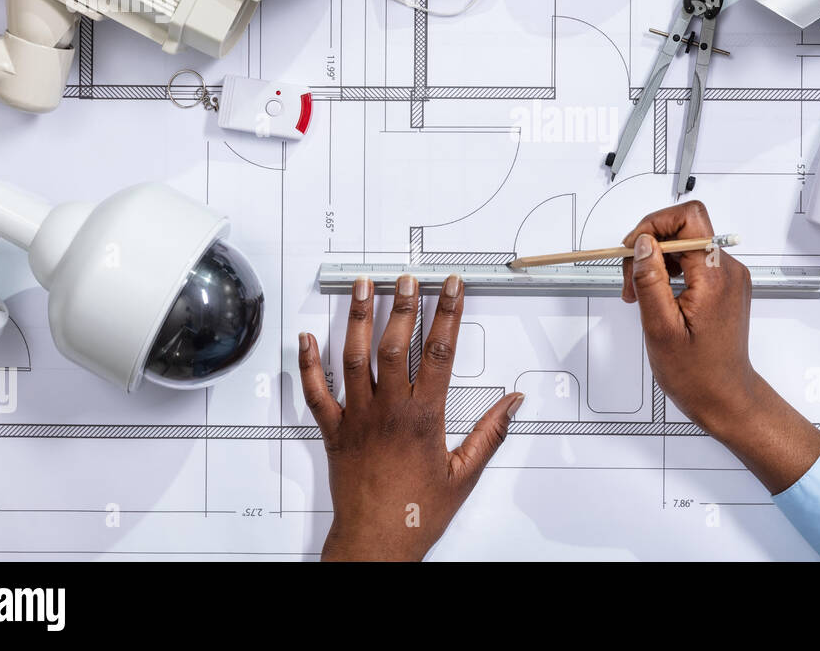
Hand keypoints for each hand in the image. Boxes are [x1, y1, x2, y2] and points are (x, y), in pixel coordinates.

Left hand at [299, 274, 524, 560]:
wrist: (376, 542)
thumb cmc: (417, 514)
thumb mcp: (464, 474)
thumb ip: (490, 433)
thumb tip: (512, 403)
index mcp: (423, 416)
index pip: (440, 351)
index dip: (448, 313)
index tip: (451, 287)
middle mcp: (389, 410)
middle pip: (396, 344)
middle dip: (403, 305)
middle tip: (406, 278)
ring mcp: (358, 417)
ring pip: (355, 357)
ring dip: (358, 318)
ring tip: (362, 287)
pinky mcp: (334, 430)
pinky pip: (316, 391)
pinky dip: (309, 363)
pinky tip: (307, 337)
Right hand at [621, 201, 819, 493]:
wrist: (725, 397)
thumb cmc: (698, 374)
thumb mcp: (661, 328)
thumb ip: (650, 280)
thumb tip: (641, 244)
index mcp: (714, 276)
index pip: (688, 218)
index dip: (654, 224)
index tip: (633, 250)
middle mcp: (728, 270)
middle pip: (684, 228)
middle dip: (650, 245)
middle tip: (631, 279)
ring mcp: (728, 277)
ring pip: (685, 244)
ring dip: (657, 261)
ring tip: (641, 294)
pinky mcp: (724, 285)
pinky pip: (692, 261)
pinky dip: (669, 272)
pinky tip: (657, 297)